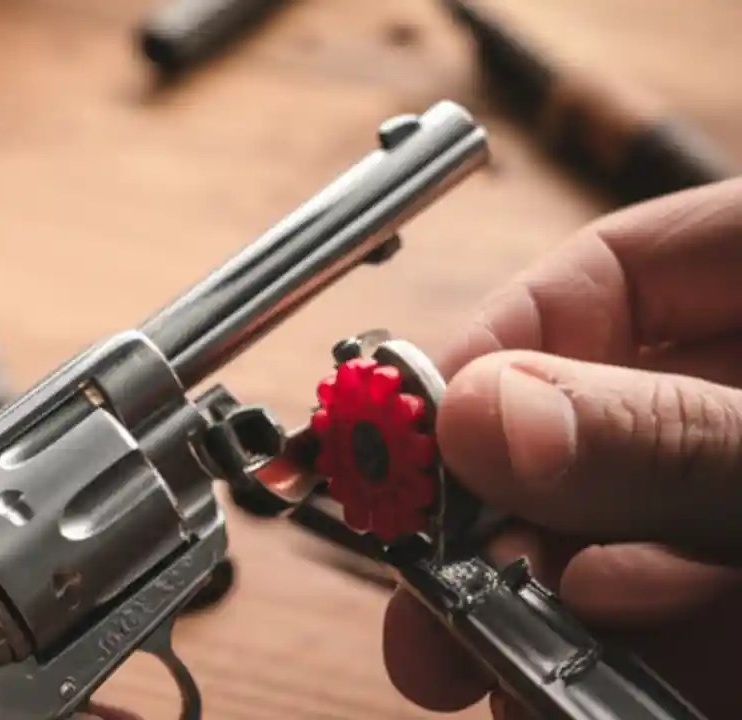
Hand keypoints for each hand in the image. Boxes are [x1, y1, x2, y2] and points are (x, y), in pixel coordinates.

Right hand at [383, 178, 741, 719]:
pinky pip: (669, 627)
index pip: (611, 274)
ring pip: (613, 545)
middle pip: (584, 427)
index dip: (494, 343)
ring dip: (539, 610)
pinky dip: (615, 668)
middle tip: (416, 575)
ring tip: (485, 664)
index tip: (407, 426)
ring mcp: (741, 501)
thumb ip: (671, 435)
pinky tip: (568, 697)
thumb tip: (482, 420)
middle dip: (493, 510)